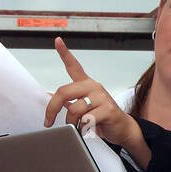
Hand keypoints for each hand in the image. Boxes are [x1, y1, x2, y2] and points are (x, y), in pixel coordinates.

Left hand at [44, 37, 145, 162]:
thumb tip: (48, 97)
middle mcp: (94, 87)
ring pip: (74, 109)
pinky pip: (86, 119)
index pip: (74, 65)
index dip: (64, 52)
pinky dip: (83, 128)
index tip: (57, 41)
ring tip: (77, 127)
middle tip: (48, 121)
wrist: (122, 128)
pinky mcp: (108, 110)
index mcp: (86, 84)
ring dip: (71, 123)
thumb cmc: (101, 117)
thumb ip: (68, 101)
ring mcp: (102, 97)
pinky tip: (87, 130)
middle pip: (64, 91)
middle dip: (52, 109)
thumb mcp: (83, 107)